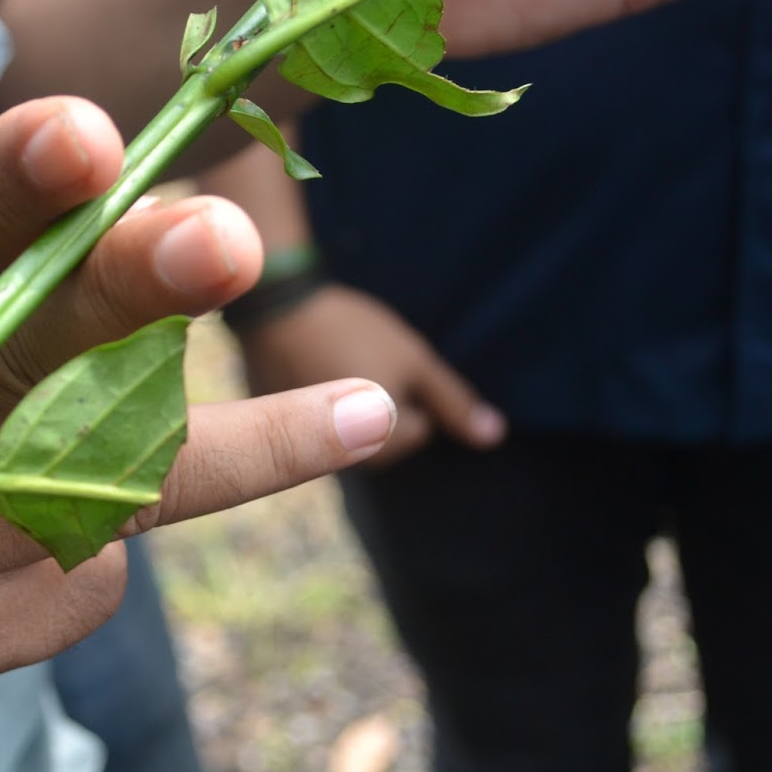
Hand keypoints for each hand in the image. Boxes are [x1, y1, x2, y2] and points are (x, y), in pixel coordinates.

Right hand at [237, 283, 502, 465]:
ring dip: (355, 399)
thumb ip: (454, 403)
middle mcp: (342, 463)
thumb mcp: (416, 360)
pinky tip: (312, 365)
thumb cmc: (354, 333)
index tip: (387, 360)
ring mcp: (306, 449)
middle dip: (384, 400)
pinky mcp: (284, 427)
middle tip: (365, 358)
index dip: (412, 388)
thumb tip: (494, 436)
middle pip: (387, 433)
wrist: (277, 308)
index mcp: (380, 449)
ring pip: (354, 426)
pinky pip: (318, 419)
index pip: (421, 428)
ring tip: (339, 360)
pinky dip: (322, 394)